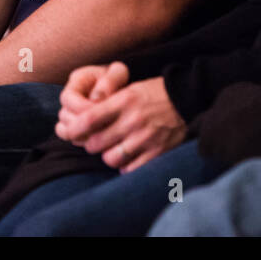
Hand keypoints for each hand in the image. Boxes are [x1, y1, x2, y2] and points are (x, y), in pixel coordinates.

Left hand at [56, 73, 185, 171]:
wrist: (188, 97)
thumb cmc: (154, 93)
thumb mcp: (129, 90)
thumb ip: (107, 105)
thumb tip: (80, 123)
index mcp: (123, 101)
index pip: (88, 120)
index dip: (74, 130)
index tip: (72, 132)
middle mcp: (132, 120)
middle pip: (95, 143)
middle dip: (92, 144)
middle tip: (98, 140)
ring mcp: (145, 138)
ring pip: (110, 159)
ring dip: (109, 156)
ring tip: (116, 148)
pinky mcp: (157, 152)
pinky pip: (129, 169)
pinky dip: (125, 166)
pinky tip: (130, 157)